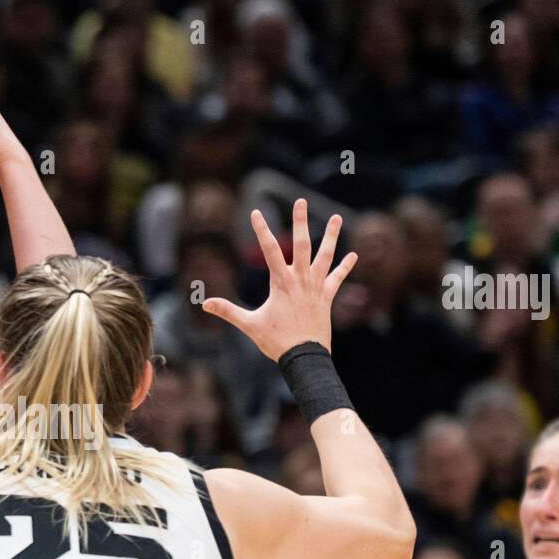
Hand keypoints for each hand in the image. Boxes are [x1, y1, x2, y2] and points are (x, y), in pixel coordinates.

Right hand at [202, 200, 357, 359]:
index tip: (256, 212)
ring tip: (336, 218)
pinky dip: (345, 267)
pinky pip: (337, 278)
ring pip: (325, 255)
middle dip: (299, 221)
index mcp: (281, 282)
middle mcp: (300, 279)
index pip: (269, 249)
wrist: (304, 356)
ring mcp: (316, 287)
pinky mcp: (326, 297)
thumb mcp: (249, 324)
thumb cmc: (276, 341)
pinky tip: (354, 255)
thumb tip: (205, 304)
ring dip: (330, 236)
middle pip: (301, 244)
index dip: (261, 230)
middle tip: (300, 201)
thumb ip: (227, 311)